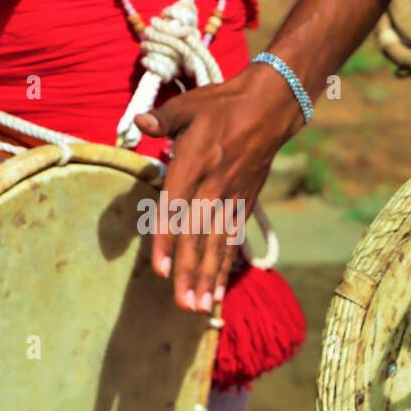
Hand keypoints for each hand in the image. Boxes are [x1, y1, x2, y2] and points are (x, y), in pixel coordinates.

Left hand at [135, 63, 301, 311]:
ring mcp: (232, 198)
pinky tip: (220, 285)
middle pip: (199, 238)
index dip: (166, 243)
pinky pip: (233, 238)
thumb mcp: (189, 105)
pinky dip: (226, 264)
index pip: (175, 211)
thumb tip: (140, 124)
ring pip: (219, 244)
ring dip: (209, 277)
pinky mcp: (245, 203)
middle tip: (184, 305)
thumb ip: (163, 119)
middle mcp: (214, 188)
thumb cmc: (224, 105)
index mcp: (194, 165)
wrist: (270, 109)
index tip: (161, 271)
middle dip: (191, 274)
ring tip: (201, 305)